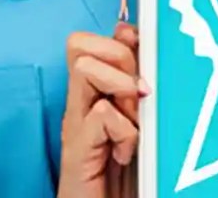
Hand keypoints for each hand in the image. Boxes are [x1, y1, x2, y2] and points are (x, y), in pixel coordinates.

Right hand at [57, 21, 148, 197]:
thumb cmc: (121, 178)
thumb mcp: (137, 126)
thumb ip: (137, 92)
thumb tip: (141, 46)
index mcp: (92, 95)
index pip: (90, 41)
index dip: (118, 38)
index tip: (142, 52)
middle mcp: (79, 105)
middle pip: (80, 44)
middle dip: (119, 58)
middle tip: (137, 93)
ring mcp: (75, 126)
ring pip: (85, 68)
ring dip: (119, 88)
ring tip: (132, 118)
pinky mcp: (77, 151)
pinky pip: (101, 115)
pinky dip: (123, 131)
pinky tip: (125, 153)